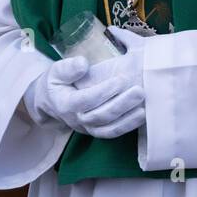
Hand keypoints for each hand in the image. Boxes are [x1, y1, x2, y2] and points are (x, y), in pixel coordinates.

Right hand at [24, 38, 145, 138]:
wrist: (51, 103)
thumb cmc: (56, 83)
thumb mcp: (55, 72)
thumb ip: (67, 68)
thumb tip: (83, 63)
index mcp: (65, 104)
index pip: (86, 100)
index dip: (103, 91)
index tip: (121, 80)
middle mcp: (77, 119)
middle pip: (101, 116)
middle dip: (122, 104)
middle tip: (139, 91)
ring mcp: (87, 128)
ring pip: (109, 128)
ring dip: (128, 119)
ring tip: (145, 106)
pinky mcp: (97, 131)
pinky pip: (113, 133)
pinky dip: (128, 126)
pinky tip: (143, 116)